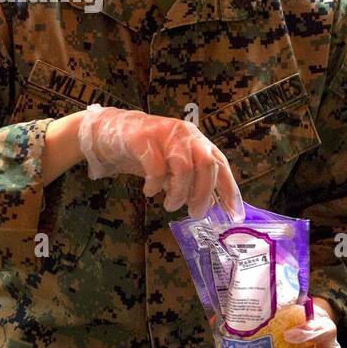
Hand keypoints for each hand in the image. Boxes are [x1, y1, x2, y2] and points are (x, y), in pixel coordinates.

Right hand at [77, 105, 242, 218]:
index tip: (234, 214)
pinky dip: (155, 185)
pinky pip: (156, 167)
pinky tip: (150, 191)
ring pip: (183, 168)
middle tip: (195, 212)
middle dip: (203, 194)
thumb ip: (192, 181)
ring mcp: (165, 134)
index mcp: (198, 141)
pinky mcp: (143, 138)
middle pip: (206, 165)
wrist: (111, 133)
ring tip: (170, 205)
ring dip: (179, 193)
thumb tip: (212, 205)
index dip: (230, 190)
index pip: (221, 164)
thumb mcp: (174, 166)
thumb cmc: (148, 153)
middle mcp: (186, 134)